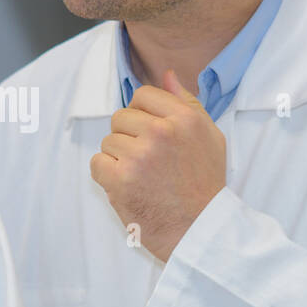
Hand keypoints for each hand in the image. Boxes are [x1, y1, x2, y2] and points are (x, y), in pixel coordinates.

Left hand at [90, 68, 225, 261]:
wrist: (199, 231)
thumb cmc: (205, 185)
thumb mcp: (209, 136)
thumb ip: (186, 103)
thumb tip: (168, 75)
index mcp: (184, 118)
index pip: (143, 95)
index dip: (142, 114)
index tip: (149, 135)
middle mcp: (162, 132)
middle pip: (120, 117)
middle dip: (128, 137)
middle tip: (146, 161)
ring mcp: (139, 156)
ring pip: (108, 142)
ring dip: (118, 159)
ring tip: (141, 177)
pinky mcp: (120, 179)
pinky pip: (97, 163)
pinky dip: (107, 177)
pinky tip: (129, 187)